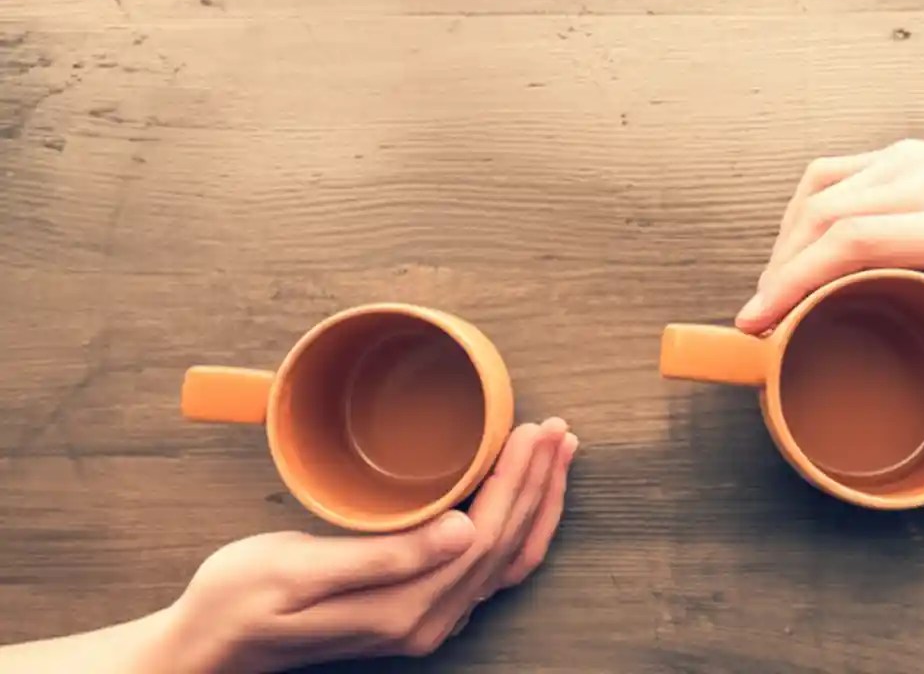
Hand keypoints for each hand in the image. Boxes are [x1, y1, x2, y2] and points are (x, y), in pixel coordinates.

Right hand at [167, 418, 577, 672]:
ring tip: (556, 454)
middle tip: (557, 430)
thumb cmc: (240, 599)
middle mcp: (427, 621)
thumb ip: (382, 557)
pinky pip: (489, 569)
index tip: (534, 430)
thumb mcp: (295, 569)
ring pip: (507, 560)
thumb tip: (461, 533)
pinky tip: (520, 496)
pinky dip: (516, 526)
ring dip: (536, 503)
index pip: (486, 534)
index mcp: (404, 608)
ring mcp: (425, 621)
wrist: (211, 647)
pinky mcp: (417, 611)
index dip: (517, 479)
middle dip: (538, 482)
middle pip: (507, 544)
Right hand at [738, 140, 923, 493]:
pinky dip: (802, 212)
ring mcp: (919, 161)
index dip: (796, 279)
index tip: (757, 321)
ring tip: (775, 294)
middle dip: (779, 273)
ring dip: (785, 243)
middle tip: (760, 326)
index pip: (860, 242)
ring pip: (821, 193)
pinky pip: (831, 176)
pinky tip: (799, 249)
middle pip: (827, 218)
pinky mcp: (907, 154)